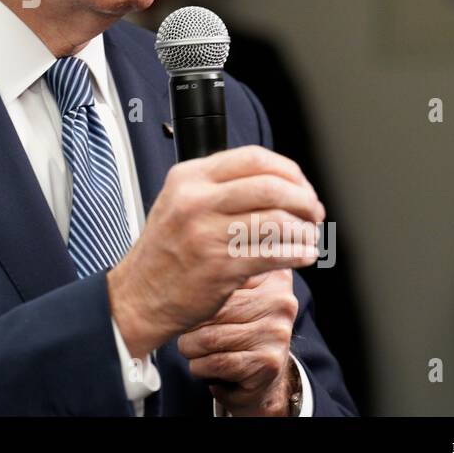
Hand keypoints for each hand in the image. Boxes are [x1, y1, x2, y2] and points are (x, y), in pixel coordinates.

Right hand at [107, 145, 323, 358]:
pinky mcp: (221, 268)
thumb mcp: (179, 200)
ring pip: (277, 220)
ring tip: (308, 236)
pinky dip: (298, 253)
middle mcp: (197, 201)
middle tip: (313, 211)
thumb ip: (219, 184)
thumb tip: (275, 179)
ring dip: (304, 229)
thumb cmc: (166, 250)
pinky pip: (274, 254)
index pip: (253, 158)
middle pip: (271, 186)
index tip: (300, 185)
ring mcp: (208, 235)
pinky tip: (303, 255)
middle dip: (304, 198)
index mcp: (189, 177)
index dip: (288, 170)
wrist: (140, 295)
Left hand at [177, 269, 299, 415]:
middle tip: (184, 330)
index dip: (194, 291)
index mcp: (270, 275)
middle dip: (188, 324)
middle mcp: (280, 300)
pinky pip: (217, 362)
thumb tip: (182, 268)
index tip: (182, 298)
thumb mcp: (234, 293)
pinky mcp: (269, 362)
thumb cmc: (238, 326)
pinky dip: (200, 367)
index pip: (220, 275)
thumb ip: (218, 275)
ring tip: (191, 348)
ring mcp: (277, 332)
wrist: (262, 374)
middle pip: (212, 307)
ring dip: (190, 347)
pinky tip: (202, 365)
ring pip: (210, 337)